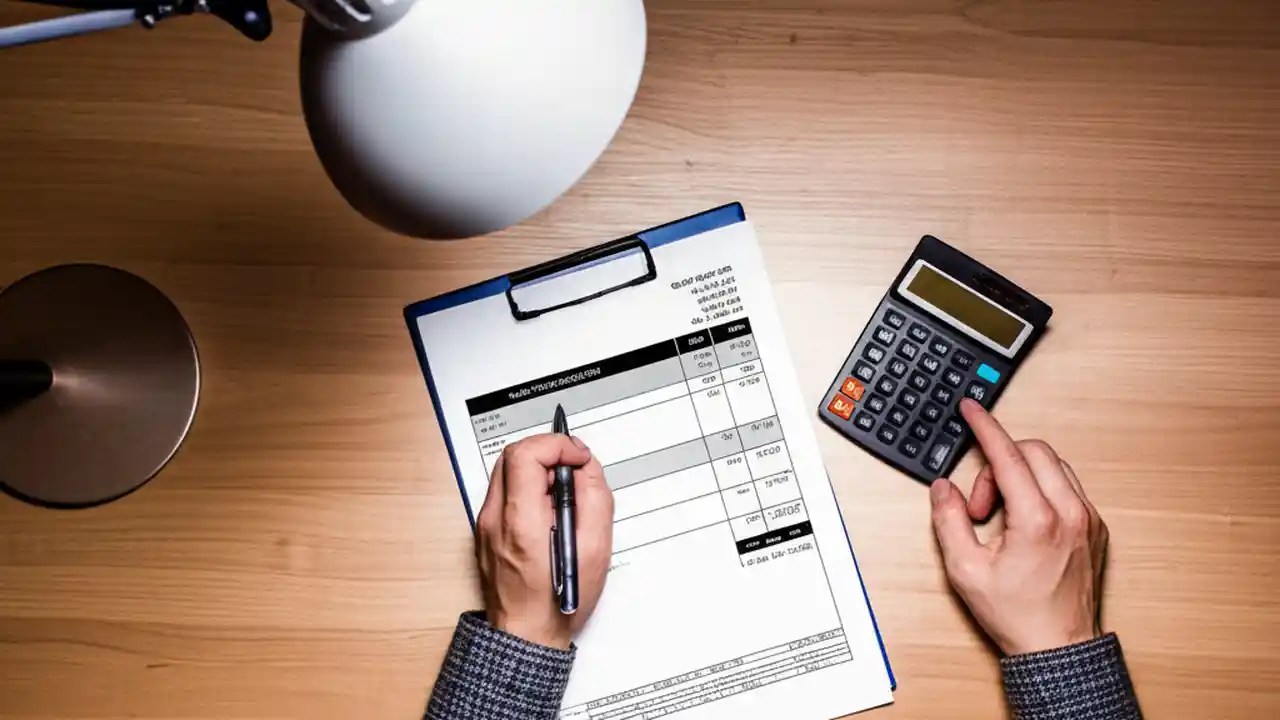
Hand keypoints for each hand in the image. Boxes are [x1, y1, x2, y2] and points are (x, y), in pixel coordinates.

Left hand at [475, 434, 613, 648]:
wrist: (525, 635)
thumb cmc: (558, 603)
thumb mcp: (594, 550)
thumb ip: (594, 499)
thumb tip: (585, 466)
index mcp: (521, 522)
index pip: (526, 454)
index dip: (557, 446)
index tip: (578, 458)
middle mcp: (495, 519)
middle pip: (513, 455)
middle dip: (548, 454)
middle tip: (572, 472)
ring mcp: (485, 524)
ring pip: (508, 471)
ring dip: (538, 471)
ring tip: (563, 497)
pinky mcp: (485, 530)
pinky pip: (505, 492)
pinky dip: (528, 489)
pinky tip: (548, 513)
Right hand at [930, 398, 1108, 655]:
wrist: (1059, 647)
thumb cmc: (1018, 615)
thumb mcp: (965, 570)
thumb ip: (949, 521)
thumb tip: (943, 489)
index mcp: (1038, 520)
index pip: (1008, 455)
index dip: (985, 427)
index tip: (972, 409)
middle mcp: (1071, 513)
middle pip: (1034, 451)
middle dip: (999, 463)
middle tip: (979, 503)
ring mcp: (1088, 519)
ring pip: (1053, 465)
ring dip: (1021, 475)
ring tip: (1001, 515)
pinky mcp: (1095, 528)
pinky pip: (1067, 486)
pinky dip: (1041, 489)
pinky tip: (1023, 519)